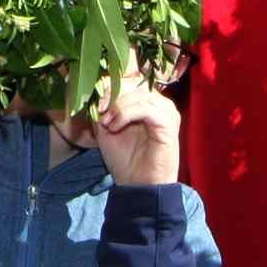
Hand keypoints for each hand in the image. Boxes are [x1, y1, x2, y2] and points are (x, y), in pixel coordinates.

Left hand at [57, 71, 181, 187]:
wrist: (138, 185)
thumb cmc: (125, 159)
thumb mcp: (106, 128)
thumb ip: (103, 108)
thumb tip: (98, 88)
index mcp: (146, 102)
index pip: (129, 81)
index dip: (110, 87)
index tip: (97, 104)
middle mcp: (159, 103)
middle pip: (133, 85)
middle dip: (112, 97)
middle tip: (100, 114)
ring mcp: (166, 111)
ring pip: (139, 95)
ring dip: (118, 107)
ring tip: (108, 124)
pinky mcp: (169, 121)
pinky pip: (146, 107)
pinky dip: (126, 114)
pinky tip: (115, 127)